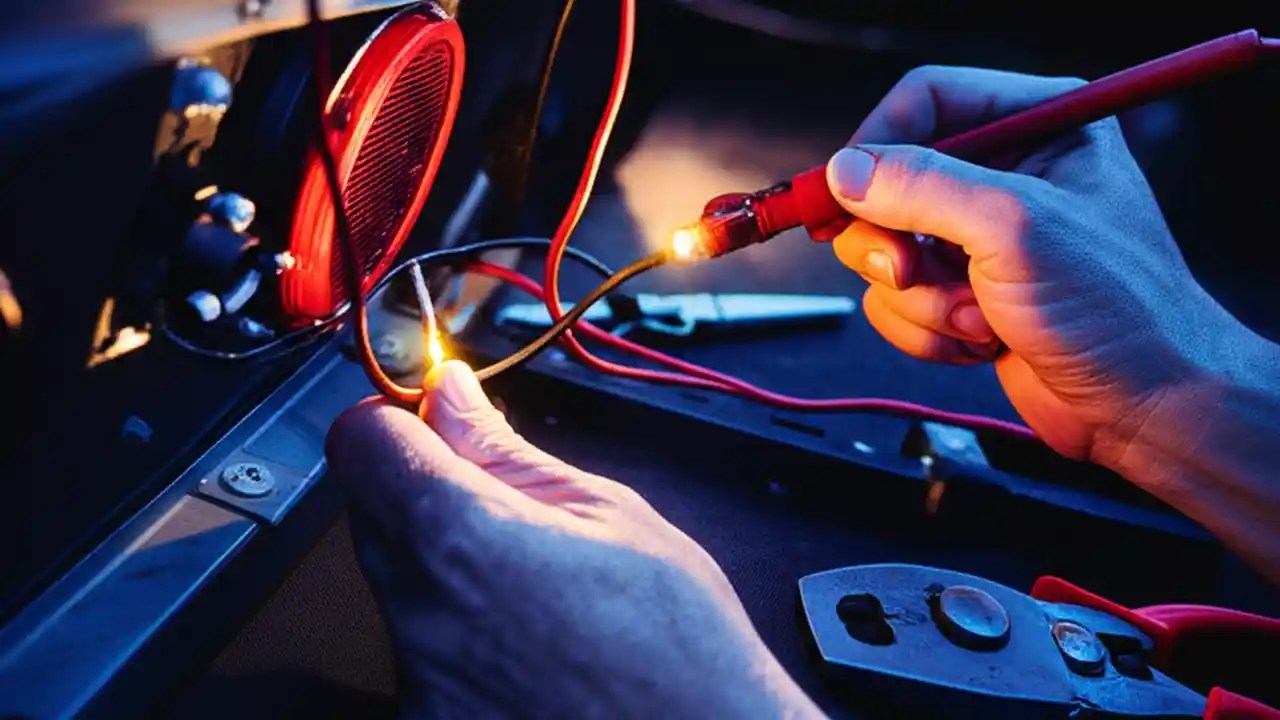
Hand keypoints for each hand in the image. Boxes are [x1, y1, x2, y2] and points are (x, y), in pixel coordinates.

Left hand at [325, 361, 822, 718]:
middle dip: (427, 491)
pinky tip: (525, 641)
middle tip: (507, 504)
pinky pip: (420, 648)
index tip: (433, 420)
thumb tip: (452, 396)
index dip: (398, 416)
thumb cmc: (681, 647)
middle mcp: (418, 614)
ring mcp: (418, 680)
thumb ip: (506, 451)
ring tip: (533, 587)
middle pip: (374, 511)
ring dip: (446, 567)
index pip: (361, 440)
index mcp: (458, 537)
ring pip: (399, 583)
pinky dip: (459, 633)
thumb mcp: (609, 513)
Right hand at [823, 65, 1244, 464]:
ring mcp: (980, 239)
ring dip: (919, 296)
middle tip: (911, 269)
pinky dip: (926, 329)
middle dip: (894, 241)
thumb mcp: (1014, 229)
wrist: (1145, 406)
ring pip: (885, 249)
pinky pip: (897, 300)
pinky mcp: (963, 293)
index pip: (926, 101)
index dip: (877, 142)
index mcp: (1039, 126)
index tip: (845, 190)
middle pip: (889, 182)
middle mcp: (1006, 175)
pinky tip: (978, 341)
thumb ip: (922, 188)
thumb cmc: (1120, 310)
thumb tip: (846, 170)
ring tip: (977, 316)